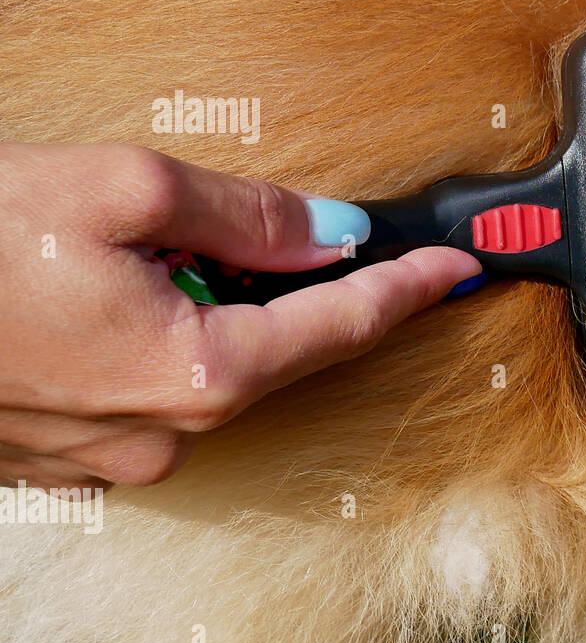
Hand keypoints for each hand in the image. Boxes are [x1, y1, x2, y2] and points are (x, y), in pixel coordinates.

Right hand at [0, 143, 480, 488]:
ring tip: (155, 252)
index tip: (456, 267)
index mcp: (196, 372)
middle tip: (298, 231)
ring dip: (215, 308)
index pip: (341, 326)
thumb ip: (244, 211)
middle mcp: (166, 432)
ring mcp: (115, 456)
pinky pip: (151, 391)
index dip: (408, 289)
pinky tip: (114, 296)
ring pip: (211, 369)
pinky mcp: (71, 455)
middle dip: (297, 288)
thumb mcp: (119, 186)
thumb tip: (327, 230)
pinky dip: (162, 340)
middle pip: (278, 350)